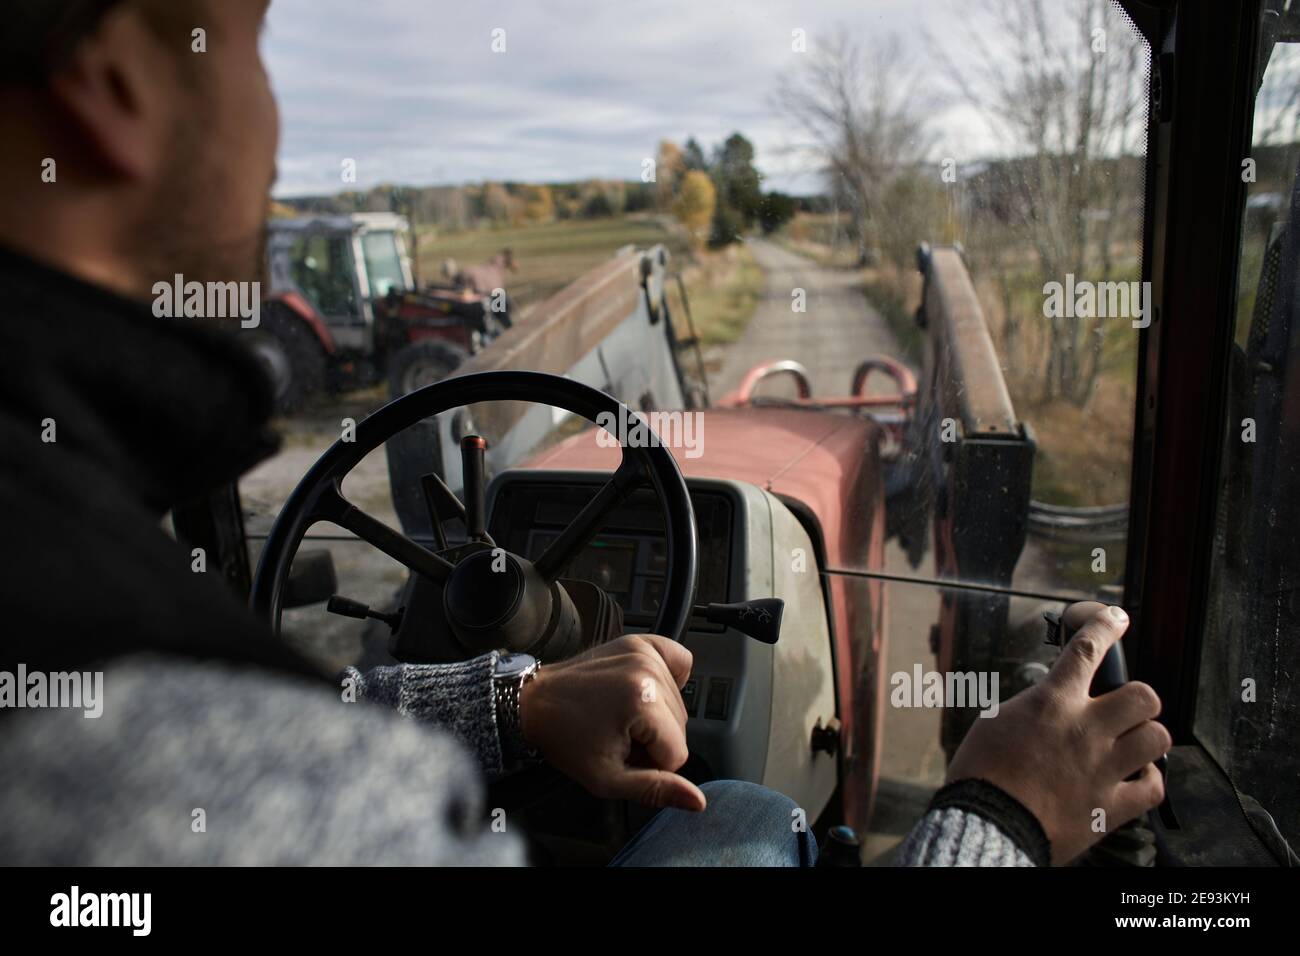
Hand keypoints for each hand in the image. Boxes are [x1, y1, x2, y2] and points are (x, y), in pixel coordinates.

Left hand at [518, 634, 705, 811]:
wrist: (534, 702)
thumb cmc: (565, 739)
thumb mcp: (607, 778)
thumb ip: (656, 790)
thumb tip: (696, 801)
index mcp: (642, 702)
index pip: (678, 753)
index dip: (651, 764)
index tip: (623, 755)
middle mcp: (647, 671)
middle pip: (681, 727)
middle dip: (654, 740)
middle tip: (619, 736)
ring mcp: (644, 653)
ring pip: (680, 702)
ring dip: (657, 716)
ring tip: (622, 716)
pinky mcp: (640, 642)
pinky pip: (680, 660)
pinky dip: (670, 678)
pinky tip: (644, 691)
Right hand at [945, 602, 1169, 863]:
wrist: (987, 823)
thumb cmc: (982, 774)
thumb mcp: (996, 722)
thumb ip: (1033, 708)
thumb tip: (1048, 703)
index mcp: (1052, 703)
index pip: (1087, 650)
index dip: (1105, 626)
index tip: (1116, 618)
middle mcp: (1085, 729)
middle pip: (1143, 695)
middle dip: (1137, 697)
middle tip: (1123, 707)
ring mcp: (1103, 767)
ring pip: (1157, 737)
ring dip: (1146, 737)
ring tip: (1131, 743)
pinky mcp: (1111, 805)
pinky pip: (1154, 786)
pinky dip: (1148, 780)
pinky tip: (1134, 777)